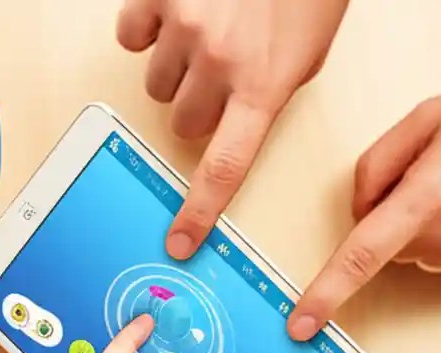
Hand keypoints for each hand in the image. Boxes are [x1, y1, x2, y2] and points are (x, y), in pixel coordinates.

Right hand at [117, 0, 349, 258]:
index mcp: (264, 84)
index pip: (225, 167)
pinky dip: (149, 27)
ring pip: (156, 81)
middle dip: (197, 105)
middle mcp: (219, 62)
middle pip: (182, 121)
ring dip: (175, 65)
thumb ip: (266, 93)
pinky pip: (133, 35)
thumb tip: (229, 122)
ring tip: (207, 30)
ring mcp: (184, 29)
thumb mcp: (306, 51)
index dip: (199, 210)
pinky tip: (177, 9)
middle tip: (219, 74)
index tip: (180, 241)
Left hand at [289, 68, 440, 339]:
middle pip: (389, 245)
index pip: (359, 257)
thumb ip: (374, 168)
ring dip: (430, 222)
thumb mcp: (424, 120)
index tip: (301, 324)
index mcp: (425, 200)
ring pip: (423, 250)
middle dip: (395, 216)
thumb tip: (359, 211)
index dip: (325, 294)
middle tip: (433, 171)